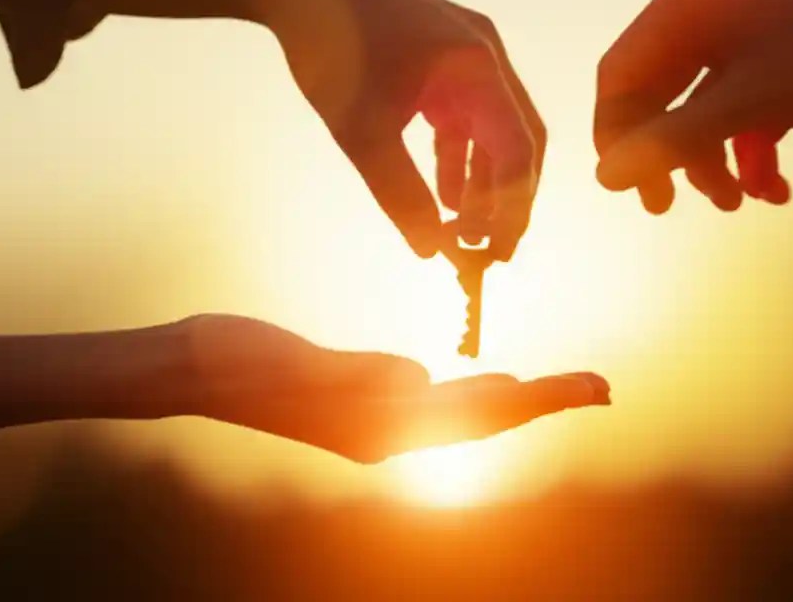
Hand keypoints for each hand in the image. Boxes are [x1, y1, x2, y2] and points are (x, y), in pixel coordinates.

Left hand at [70, 0, 542, 258]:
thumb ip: (401, 195)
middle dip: (507, 198)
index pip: (519, 149)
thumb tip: (429, 252)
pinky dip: (459, 156)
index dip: (513, 207)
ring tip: (463, 229)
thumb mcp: (363, 132)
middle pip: (519, 139)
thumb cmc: (331, 47)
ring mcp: (465, 51)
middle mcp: (485, 54)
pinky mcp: (441, 56)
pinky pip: (465, 114)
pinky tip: (445, 194)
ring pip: (492, 129)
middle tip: (490, 250)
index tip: (493, 253)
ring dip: (482, 180)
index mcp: (479, 67)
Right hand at [167, 315, 608, 463]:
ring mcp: (374, 422)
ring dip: (518, 400)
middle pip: (484, 420)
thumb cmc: (236, 359)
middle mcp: (384, 434)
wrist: (189, 369)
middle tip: (604, 387)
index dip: (540, 400)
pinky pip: (438, 405)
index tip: (593, 388)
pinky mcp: (362, 404)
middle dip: (545, 402)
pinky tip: (492, 382)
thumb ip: (360, 373)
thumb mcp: (297, 362)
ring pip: (465, 415)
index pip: (479, 414)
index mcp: (377, 425)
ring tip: (564, 389)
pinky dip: (476, 394)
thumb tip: (423, 376)